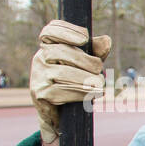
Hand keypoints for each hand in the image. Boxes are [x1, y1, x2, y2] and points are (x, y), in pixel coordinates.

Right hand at [30, 20, 110, 145]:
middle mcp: (39, 59)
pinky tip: (95, 94)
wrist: (60, 114)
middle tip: (99, 68)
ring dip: (87, 78)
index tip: (85, 38)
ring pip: (63, 72)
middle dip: (85, 60)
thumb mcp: (87, 65)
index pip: (50, 32)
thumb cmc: (75, 83)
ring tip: (100, 83)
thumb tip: (106, 41)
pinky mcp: (40, 93)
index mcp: (48, 48)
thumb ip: (96, 53)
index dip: (66, 31)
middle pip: (60, 51)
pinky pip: (63, 90)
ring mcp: (37, 76)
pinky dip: (83, 93)